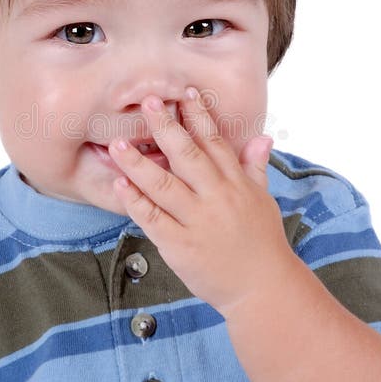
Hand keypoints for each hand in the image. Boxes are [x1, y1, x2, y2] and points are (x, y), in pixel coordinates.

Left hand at [108, 87, 291, 315]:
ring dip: (138, 162)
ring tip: (117, 144)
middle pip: (187, 155)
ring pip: (163, 185)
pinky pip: (153, 219)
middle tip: (147, 102)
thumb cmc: (262, 243)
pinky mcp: (180, 245)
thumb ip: (255, 167)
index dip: (199, 115)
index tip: (184, 93)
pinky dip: (135, 201)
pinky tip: (120, 184)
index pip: (214, 141)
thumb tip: (262, 138)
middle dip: (165, 126)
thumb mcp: (263, 200)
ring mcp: (197, 221)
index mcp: (235, 183)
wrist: (262, 289)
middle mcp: (216, 197)